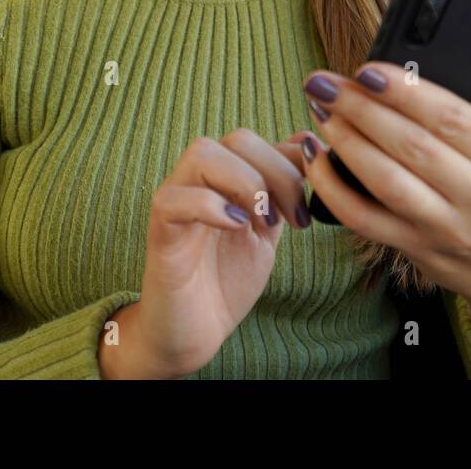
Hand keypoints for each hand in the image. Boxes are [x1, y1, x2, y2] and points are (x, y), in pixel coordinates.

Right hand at [98, 130, 311, 377]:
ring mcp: (176, 202)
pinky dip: (210, 206)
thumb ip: (283, 189)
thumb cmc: (228, 280)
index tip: (310, 203)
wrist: (195, 331)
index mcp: (225, 177)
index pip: (260, 140)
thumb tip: (307, 141)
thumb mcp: (268, 230)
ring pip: (203, 153)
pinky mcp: (160, 232)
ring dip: (246, 183)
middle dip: (278, 173)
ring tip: (263, 224)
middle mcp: (199, 181)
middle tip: (293, 219)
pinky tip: (237, 227)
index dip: (292, 161)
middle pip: (238, 139)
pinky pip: (174, 199)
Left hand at [300, 51, 470, 335]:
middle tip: (327, 82)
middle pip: (412, 146)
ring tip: (320, 109)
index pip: (453, 120)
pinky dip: (333, 190)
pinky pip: (364, 219)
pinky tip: (316, 159)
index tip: (370, 69)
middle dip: (362, 109)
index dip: (407, 93)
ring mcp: (445, 227)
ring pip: (386, 181)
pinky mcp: (414, 248)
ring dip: (346, 142)